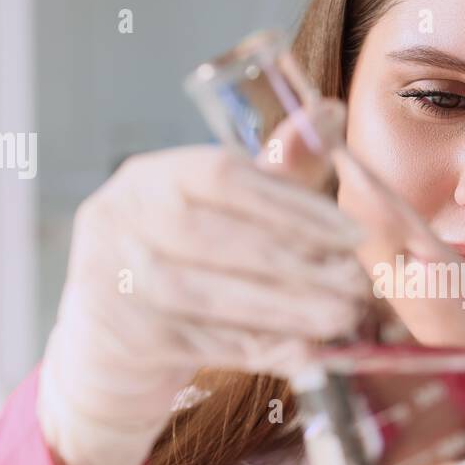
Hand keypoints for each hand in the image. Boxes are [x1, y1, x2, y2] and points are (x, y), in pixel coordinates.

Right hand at [38, 101, 366, 464]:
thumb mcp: (224, 215)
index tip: (353, 233)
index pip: (222, 174)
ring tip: (341, 318)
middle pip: (213, 235)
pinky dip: (259, 348)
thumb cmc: (182, 267)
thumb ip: (276, 172)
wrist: (107, 350)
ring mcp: (112, 279)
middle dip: (296, 261)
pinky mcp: (122, 337)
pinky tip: (304, 352)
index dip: (293, 204)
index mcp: (149, 176)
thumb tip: (328, 112)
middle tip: (357, 284)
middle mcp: (119, 218)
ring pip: (208, 293)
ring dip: (284, 307)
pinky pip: (202, 343)